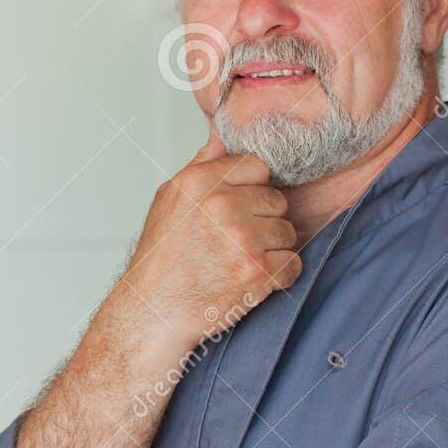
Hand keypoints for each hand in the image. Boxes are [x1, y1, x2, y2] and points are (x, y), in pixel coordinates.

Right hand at [111, 130, 299, 357]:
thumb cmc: (161, 260)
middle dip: (264, 220)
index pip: (257, 166)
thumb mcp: (169, 199)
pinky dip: (279, 275)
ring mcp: (243, 238)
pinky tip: (251, 280)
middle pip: (277, 199)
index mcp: (200, 181)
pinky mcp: (258, 271)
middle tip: (237, 241)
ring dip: (272, 248)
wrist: (155, 311)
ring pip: (287, 231)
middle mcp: (222, 205)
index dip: (252, 188)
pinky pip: (293, 263)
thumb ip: (200, 165)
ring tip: (240, 261)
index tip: (240, 207)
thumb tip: (222, 135)